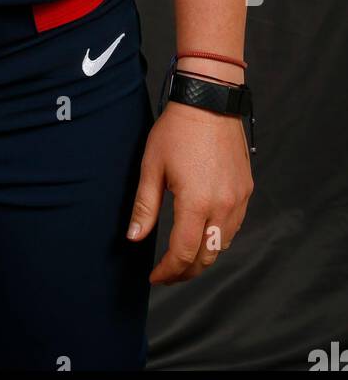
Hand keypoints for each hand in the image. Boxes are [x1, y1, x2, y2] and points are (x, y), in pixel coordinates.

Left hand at [125, 101, 253, 283]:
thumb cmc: (177, 130)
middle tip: (167, 273)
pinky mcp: (246, 190)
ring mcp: (238, 199)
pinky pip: (234, 226)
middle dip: (185, 271)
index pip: (183, 253)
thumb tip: (134, 238)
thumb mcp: (152, 166)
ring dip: (203, 256)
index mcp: (197, 202)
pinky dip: (218, 238)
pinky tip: (202, 232)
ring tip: (182, 256)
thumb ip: (144, 207)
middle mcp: (223, 206)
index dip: (168, 271)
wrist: (209, 102)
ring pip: (223, 245)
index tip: (154, 277)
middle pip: (207, 257)